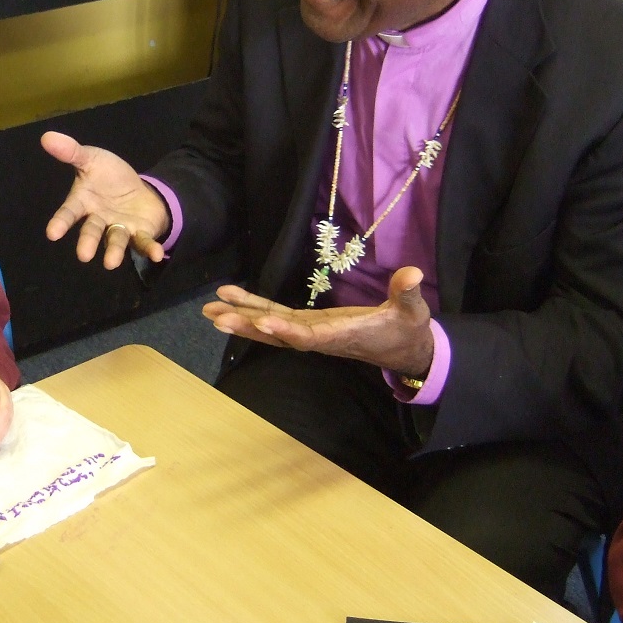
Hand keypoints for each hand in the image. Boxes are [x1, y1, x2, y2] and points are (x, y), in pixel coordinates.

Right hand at [41, 131, 168, 268]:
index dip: (60, 222)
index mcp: (84, 203)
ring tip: (110, 263)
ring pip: (115, 240)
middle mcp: (99, 220)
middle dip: (88, 242)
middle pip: (92, 231)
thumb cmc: (109, 177)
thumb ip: (72, 152)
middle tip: (84, 255)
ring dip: (114, 251)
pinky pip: (143, 242)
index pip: (69, 213)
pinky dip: (149, 248)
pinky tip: (156, 255)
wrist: (137, 188)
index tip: (52, 233)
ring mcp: (119, 228)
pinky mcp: (138, 233)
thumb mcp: (92, 159)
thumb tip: (46, 136)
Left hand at [202, 266, 435, 376]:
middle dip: (248, 326)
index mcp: (343, 336)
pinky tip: (229, 300)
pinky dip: (253, 308)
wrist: (405, 349)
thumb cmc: (408, 330)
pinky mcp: (309, 325)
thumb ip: (407, 293)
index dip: (287, 330)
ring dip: (241, 318)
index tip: (264, 321)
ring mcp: (312, 332)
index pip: (311, 336)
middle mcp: (320, 339)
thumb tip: (413, 273)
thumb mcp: (412, 312)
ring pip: (271, 327)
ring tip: (210, 310)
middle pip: (279, 335)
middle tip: (217, 317)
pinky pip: (276, 317)